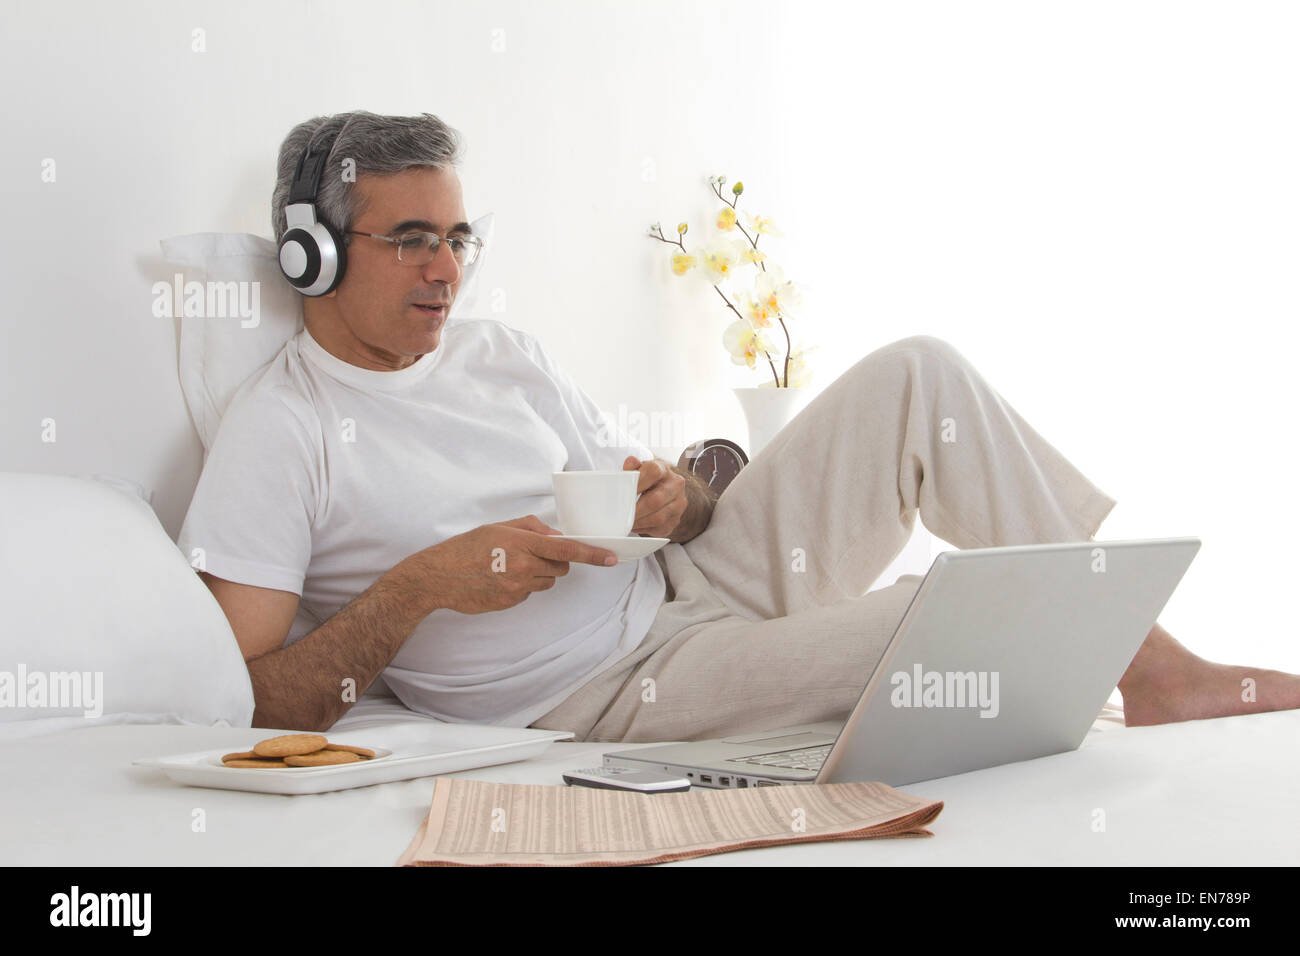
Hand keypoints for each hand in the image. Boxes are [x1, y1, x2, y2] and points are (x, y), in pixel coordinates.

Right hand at [405, 515, 619, 614]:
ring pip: (547, 582)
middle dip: (555, 562)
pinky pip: (530, 593)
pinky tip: (501, 579)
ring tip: (511, 566)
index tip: (610, 558)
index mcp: (522, 543)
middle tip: (532, 555)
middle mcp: (523, 567)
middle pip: (561, 568)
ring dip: (539, 574)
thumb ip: (532, 528)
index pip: (566, 550)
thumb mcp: (498, 527)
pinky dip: (523, 586)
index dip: (591, 554)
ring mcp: (517, 588)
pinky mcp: (511, 602)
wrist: (438, 577)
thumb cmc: (466, 547)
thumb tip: (556, 536)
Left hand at [623, 456, 687, 538]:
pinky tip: (635, 526)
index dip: (637, 483)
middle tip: (621, 515)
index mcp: (664, 469)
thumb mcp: (640, 469)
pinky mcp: (675, 521)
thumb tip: (630, 463)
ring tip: (626, 522)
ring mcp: (678, 505)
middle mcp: (675, 486)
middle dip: (635, 510)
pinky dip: (643, 529)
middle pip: (655, 500)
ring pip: (658, 518)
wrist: (666, 490)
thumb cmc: (648, 479)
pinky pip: (658, 529)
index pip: (653, 472)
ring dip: (639, 522)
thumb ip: (633, 467)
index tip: (623, 492)